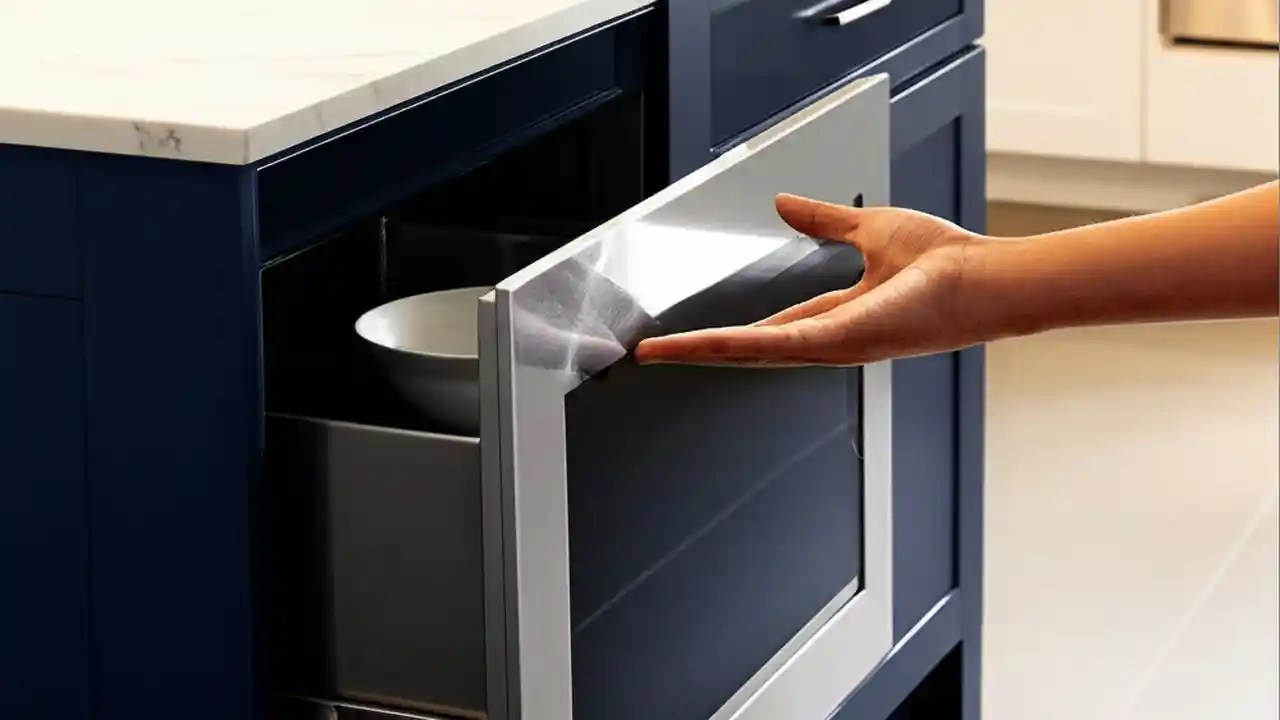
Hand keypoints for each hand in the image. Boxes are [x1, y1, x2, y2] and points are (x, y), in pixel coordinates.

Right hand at [634, 193, 987, 365]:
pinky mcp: (842, 340)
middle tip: (649, 355)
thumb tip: (784, 203)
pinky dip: (733, 345)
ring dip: (699, 352)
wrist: (988, 279)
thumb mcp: (870, 229)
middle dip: (696, 351)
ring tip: (655, 354)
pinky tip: (698, 348)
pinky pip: (776, 343)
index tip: (687, 338)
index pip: (766, 329)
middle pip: (747, 347)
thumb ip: (824, 220)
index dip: (724, 333)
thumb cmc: (947, 262)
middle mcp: (828, 341)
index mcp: (834, 317)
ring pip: (751, 351)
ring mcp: (833, 346)